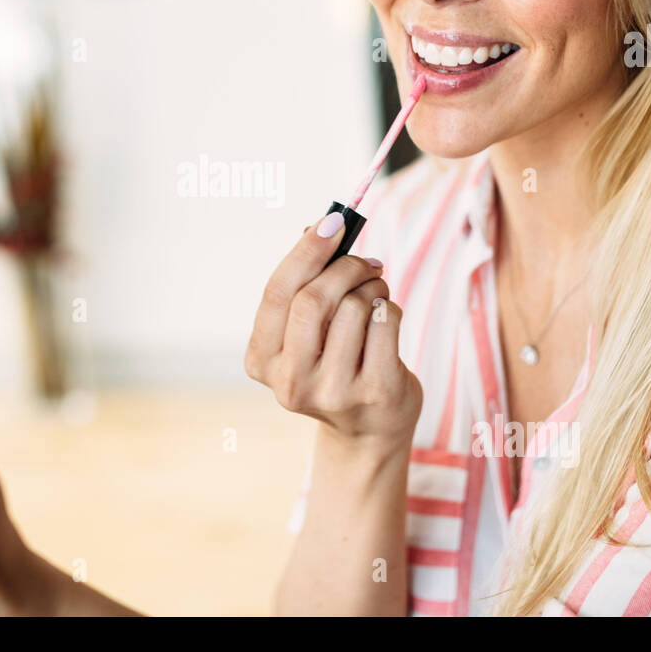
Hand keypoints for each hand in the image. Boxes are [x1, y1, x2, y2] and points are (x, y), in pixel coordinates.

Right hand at [244, 211, 421, 450]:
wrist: (369, 430)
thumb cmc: (336, 363)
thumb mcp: (307, 332)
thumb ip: (305, 283)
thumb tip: (319, 227)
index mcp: (262, 361)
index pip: (277, 293)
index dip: (305, 252)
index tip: (332, 221)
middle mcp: (290, 382)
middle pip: (314, 299)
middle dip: (345, 268)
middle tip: (365, 263)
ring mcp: (333, 392)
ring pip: (355, 308)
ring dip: (371, 287)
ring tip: (375, 295)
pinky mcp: (375, 393)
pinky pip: (385, 322)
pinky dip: (389, 308)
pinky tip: (385, 319)